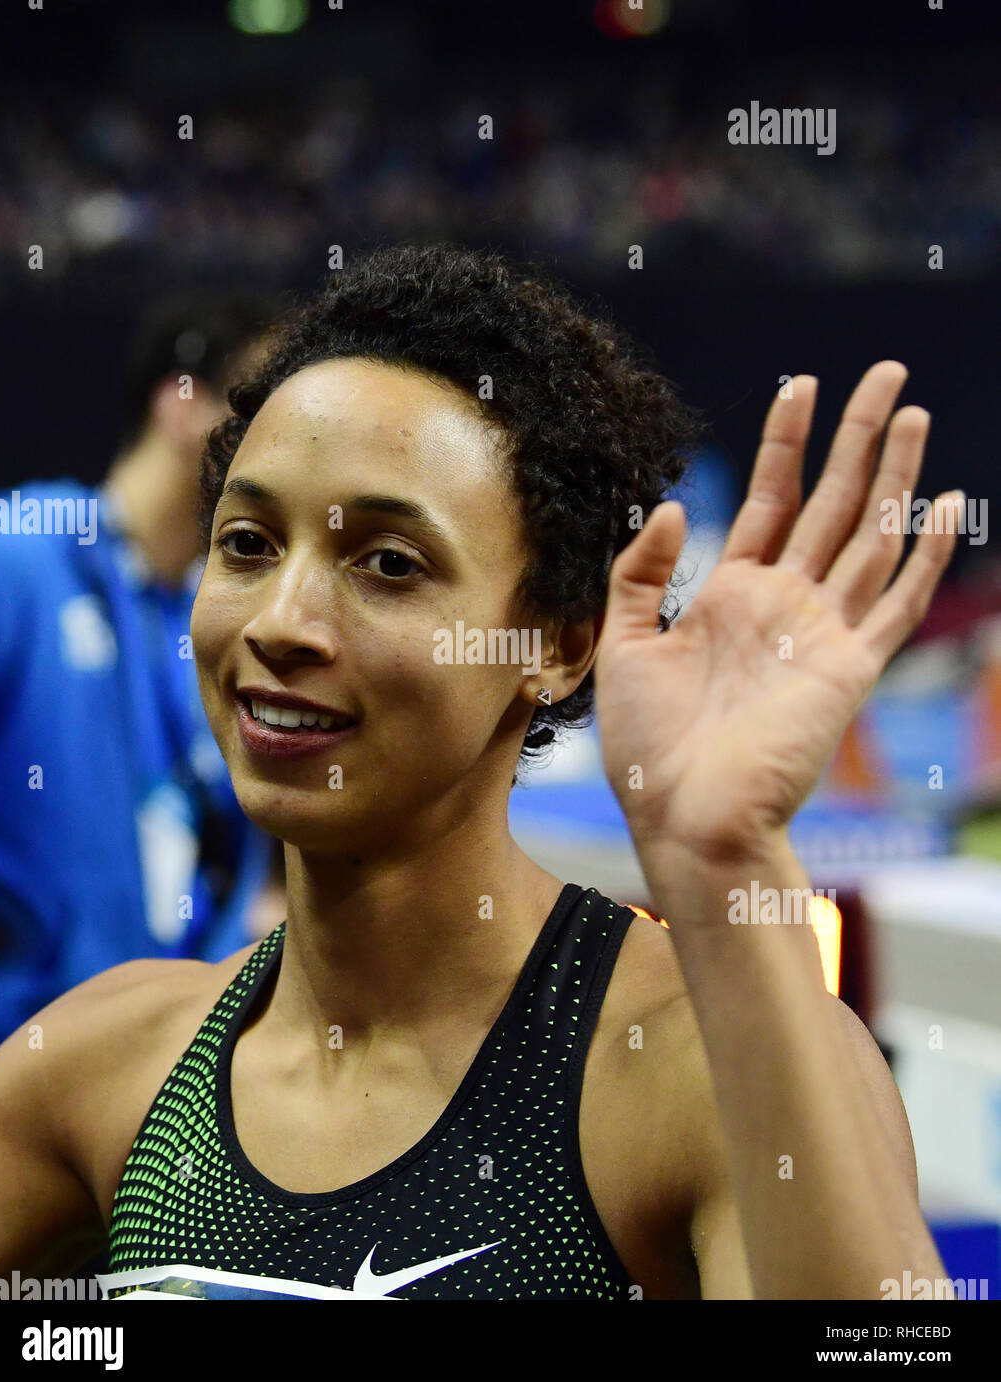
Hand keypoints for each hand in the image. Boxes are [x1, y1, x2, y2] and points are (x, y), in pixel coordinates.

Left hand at [594, 361, 963, 859]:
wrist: (683, 815)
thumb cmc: (648, 744)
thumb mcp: (624, 643)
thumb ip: (640, 572)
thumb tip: (673, 504)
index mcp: (732, 594)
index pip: (770, 498)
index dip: (786, 442)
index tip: (800, 385)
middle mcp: (785, 603)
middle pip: (832, 500)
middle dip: (858, 435)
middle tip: (887, 373)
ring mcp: (823, 630)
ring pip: (871, 535)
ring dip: (897, 474)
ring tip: (916, 412)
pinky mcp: (852, 666)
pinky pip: (899, 601)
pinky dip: (928, 554)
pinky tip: (950, 504)